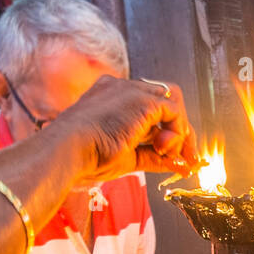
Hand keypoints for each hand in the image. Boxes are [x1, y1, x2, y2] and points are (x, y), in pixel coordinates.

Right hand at [53, 76, 198, 182]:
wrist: (68, 150)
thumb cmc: (87, 157)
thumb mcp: (126, 158)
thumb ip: (153, 157)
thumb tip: (177, 164)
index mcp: (111, 99)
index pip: (148, 109)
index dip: (165, 132)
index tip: (174, 157)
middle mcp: (121, 89)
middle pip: (164, 100)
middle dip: (179, 129)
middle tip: (186, 158)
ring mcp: (130, 90)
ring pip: (171, 102)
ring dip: (179, 132)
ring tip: (170, 156)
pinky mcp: (142, 100)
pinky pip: (174, 111)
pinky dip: (177, 132)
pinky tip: (165, 150)